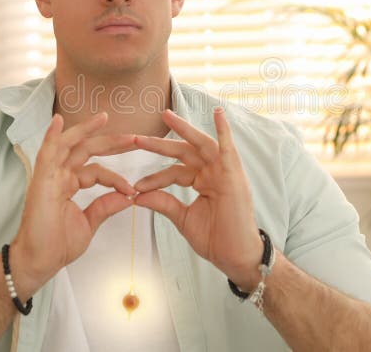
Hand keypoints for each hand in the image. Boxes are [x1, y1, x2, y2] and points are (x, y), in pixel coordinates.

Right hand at [10, 112, 136, 298]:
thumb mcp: (89, 223)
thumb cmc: (57, 245)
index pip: (97, 170)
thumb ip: (106, 206)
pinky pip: (46, 153)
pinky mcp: (41, 180)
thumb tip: (128, 196)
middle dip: (110, 142)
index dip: (116, 177)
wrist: (40, 262)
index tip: (133, 189)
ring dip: (86, 131)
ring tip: (104, 118)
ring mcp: (49, 176)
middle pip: (86, 150)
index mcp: (69, 184)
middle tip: (134, 137)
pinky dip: (52, 136)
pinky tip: (58, 121)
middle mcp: (59, 176)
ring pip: (68, 145)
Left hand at [133, 107, 262, 289]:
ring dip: (184, 129)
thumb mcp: (183, 218)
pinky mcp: (233, 175)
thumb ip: (163, 203)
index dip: (154, 177)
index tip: (135, 188)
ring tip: (166, 115)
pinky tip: (218, 113)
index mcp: (202, 181)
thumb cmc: (215, 240)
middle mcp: (213, 172)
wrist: (235, 257)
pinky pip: (228, 149)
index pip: (174, 171)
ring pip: (200, 145)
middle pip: (184, 152)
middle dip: (160, 144)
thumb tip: (136, 196)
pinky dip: (224, 130)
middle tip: (137, 138)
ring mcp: (224, 172)